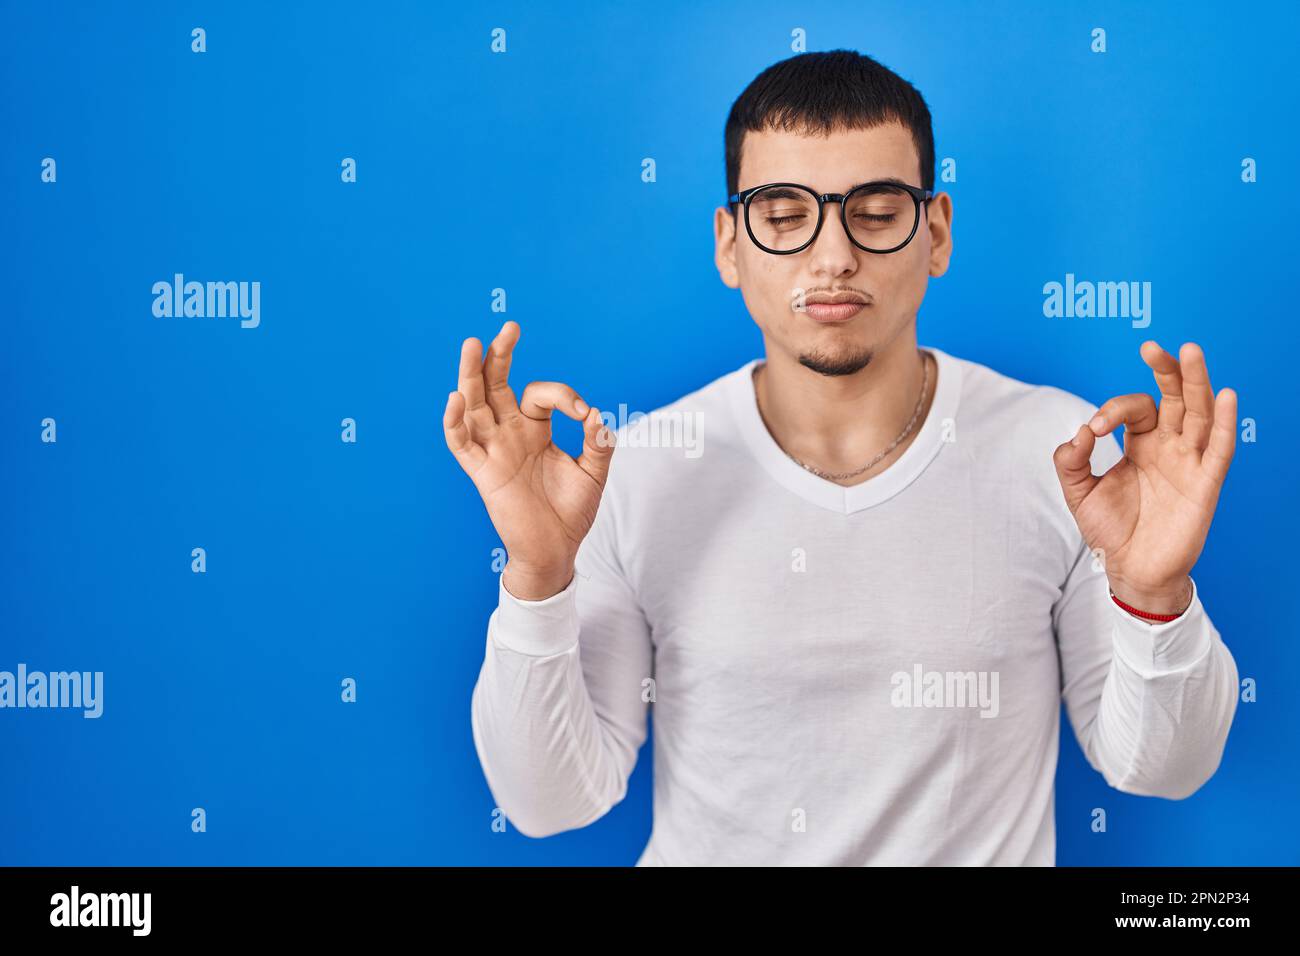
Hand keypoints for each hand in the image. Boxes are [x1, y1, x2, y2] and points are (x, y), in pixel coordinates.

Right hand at [442, 321, 615, 599]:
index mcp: (535, 430)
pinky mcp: (483, 473)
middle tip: (509, 328)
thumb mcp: (593, 472)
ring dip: (472, 376)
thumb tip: (596, 413)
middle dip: (500, 356)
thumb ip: (597, 442)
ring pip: (475, 406)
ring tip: (472, 345)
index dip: (564, 396)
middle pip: (496, 386)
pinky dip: (455, 423)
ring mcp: (494, 451)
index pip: (541, 394)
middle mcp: (510, 434)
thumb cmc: (572, 511)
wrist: (557, 550)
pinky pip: (462, 445)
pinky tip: (457, 398)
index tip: (584, 415)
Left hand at [1052, 341, 1237, 615]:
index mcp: (1140, 444)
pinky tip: (1224, 395)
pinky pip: (1220, 450)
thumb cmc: (1109, 530)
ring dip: (1197, 382)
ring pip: (1199, 413)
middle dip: (1167, 370)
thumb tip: (1079, 431)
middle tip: (1153, 346)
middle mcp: (1169, 446)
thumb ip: (1071, 460)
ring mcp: (1189, 462)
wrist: (1129, 570)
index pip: (1134, 409)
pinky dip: (1224, 423)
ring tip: (1191, 351)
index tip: (1094, 430)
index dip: (1113, 410)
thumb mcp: (1078, 492)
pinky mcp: (1205, 485)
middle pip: (1175, 397)